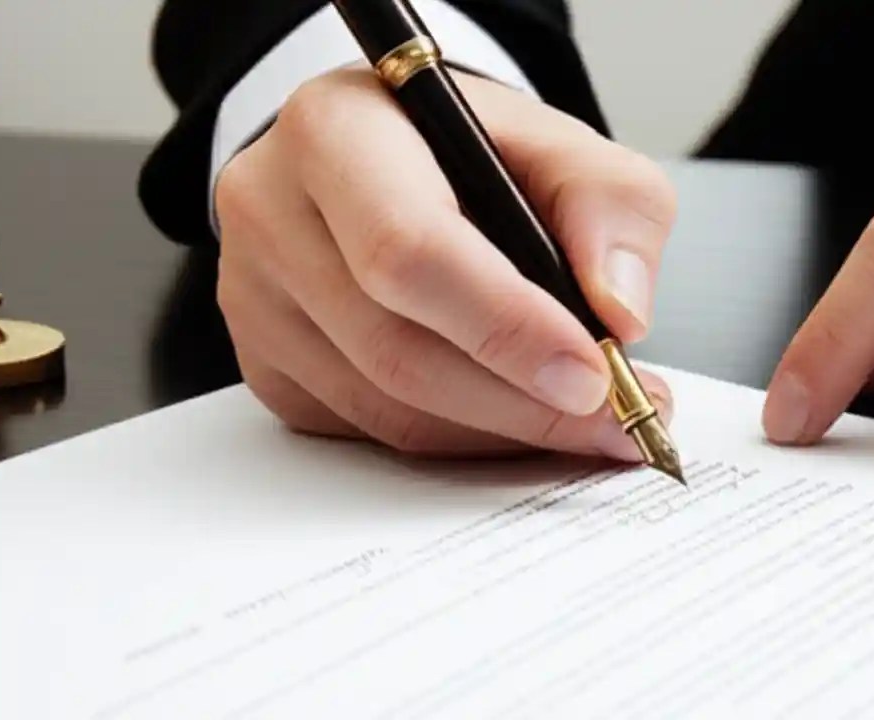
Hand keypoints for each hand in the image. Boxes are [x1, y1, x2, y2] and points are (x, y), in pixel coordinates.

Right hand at [214, 66, 676, 459]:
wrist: (391, 163)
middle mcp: (273, 213)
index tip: (594, 373)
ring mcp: (254, 298)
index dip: (506, 326)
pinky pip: (368, 433)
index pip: (410, 249)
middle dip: (524, 402)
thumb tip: (618, 315)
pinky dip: (459, 441)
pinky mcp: (266, 363)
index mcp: (335, 131)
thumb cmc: (471, 153)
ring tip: (589, 421)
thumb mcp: (562, 144)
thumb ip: (610, 207)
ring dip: (502, 433)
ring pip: (385, 408)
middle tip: (620, 417)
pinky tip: (516, 419)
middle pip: (397, 349)